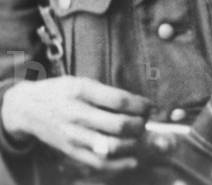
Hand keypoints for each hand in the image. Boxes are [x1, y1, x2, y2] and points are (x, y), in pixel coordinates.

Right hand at [1, 77, 150, 171]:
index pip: (120, 100)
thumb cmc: (60, 92)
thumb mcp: (82, 82)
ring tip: (139, 136)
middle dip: (140, 124)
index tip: (150, 106)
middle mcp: (77, 114)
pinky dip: (119, 164)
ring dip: (133, 143)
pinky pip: (98, 162)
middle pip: (119, 125)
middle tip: (144, 121)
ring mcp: (74, 135)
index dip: (141, 105)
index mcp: (82, 92)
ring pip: (111, 146)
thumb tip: (139, 105)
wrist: (27, 108)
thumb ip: (107, 93)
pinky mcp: (71, 150)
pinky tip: (132, 160)